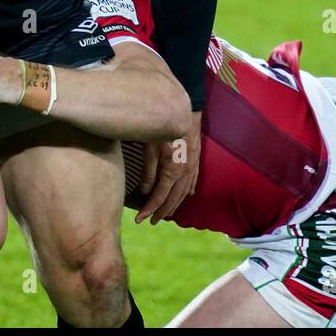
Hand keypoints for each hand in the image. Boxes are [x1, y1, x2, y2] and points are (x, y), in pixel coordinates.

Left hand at [136, 110, 201, 224]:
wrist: (186, 114)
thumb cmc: (165, 129)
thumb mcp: (150, 149)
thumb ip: (148, 172)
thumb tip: (144, 191)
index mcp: (173, 172)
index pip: (159, 197)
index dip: (149, 210)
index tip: (140, 220)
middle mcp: (185, 174)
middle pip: (173, 199)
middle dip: (161, 212)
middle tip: (151, 221)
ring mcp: (192, 168)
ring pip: (183, 193)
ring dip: (175, 205)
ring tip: (166, 213)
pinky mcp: (195, 161)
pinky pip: (192, 181)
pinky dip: (187, 192)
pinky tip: (187, 196)